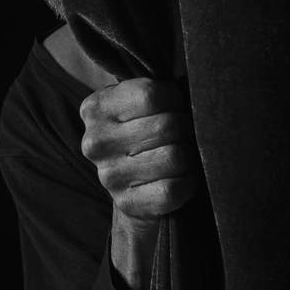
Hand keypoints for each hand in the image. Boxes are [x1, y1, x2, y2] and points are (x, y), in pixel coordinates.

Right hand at [79, 78, 196, 228]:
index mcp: (95, 107)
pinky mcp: (127, 204)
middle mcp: (95, 141)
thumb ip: (153, 90)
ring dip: (188, 156)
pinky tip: (179, 177)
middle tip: (182, 133)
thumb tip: (194, 85)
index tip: (173, 106)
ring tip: (180, 154)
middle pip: (167, 125)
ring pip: (175, 157)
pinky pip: (175, 189)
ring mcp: (109, 175)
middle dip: (185, 128)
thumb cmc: (142, 131)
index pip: (151, 94)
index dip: (174, 99)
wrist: (130, 185)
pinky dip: (188, 182)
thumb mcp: (135, 102)